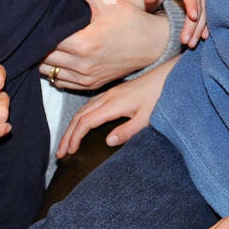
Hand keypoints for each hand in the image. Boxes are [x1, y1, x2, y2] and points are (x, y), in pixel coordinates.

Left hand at [40, 0, 171, 90]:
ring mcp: (87, 77)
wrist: (154, 44)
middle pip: (43, 58)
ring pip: (50, 73)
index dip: (37, 30)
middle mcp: (83, 65)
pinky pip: (62, 83)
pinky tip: (57, 59)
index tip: (35, 21)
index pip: (46, 40)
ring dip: (44, 60)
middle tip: (35, 31)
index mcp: (83, 43)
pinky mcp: (91, 84)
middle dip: (37, 45)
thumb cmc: (131, 20)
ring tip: (44, 44)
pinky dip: (55, 72)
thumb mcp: (108, 1)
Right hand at [55, 57, 176, 157]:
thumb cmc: (160, 96)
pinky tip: (81, 125)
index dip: (74, 137)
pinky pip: (90, 105)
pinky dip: (80, 117)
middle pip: (79, 116)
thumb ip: (128, 130)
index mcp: (113, 104)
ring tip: (66, 142)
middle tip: (59, 152)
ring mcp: (110, 94)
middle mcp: (108, 97)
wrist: (169, 76)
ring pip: (83, 110)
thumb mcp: (147, 117)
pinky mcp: (114, 93)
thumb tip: (107, 142)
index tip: (68, 152)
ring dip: (72, 126)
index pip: (86, 122)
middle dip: (67, 134)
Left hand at [129, 0, 207, 46]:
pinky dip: (204, 23)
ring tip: (192, 44)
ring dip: (199, 28)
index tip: (192, 17)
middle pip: (198, 6)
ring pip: (204, 10)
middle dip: (194, 25)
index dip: (192, 5)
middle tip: (187, 42)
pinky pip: (204, 10)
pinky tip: (203, 36)